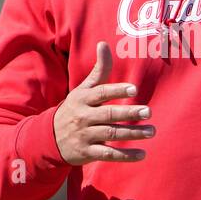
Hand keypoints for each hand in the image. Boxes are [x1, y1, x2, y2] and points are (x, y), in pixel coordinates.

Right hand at [53, 41, 154, 164]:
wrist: (49, 138)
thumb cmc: (74, 108)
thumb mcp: (82, 89)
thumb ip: (98, 70)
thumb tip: (104, 43)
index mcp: (83, 99)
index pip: (101, 93)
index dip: (117, 91)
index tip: (134, 89)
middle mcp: (83, 117)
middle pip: (108, 115)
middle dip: (128, 113)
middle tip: (148, 111)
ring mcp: (85, 135)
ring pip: (111, 134)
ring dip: (133, 133)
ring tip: (151, 131)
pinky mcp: (88, 152)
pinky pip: (109, 154)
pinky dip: (125, 156)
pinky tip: (142, 154)